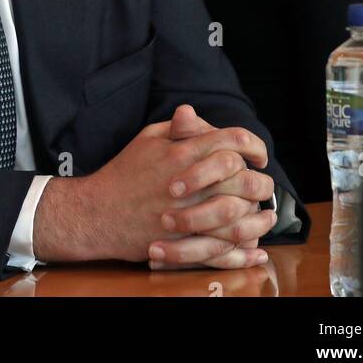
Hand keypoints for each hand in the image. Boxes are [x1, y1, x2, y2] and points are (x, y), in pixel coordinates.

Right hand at [34, 108, 274, 266]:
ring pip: (237, 216)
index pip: (230, 140)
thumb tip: (193, 112)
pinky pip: (223, 248)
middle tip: (264, 185)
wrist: (98, 212)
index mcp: (182, 152)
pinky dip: (243, 250)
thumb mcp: (147, 139)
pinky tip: (255, 248)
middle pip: (242, 178)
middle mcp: (189, 181)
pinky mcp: (182, 242)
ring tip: (264, 217)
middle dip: (260, 182)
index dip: (252, 145)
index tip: (258, 155)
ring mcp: (186, 214)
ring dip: (257, 218)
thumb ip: (176, 127)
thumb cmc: (124, 172)